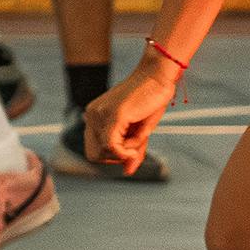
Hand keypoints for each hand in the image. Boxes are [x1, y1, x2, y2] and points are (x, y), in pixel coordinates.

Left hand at [86, 58, 177, 172]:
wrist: (158, 78)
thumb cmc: (150, 102)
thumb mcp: (140, 132)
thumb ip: (132, 151)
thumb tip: (127, 172)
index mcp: (94, 117)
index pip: (92, 150)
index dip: (111, 158)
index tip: (130, 151)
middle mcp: (91, 115)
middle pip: (93, 155)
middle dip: (115, 158)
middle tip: (135, 146)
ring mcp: (100, 114)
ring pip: (104, 152)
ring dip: (126, 152)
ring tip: (140, 135)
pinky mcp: (113, 115)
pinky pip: (112, 146)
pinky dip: (125, 152)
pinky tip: (139, 144)